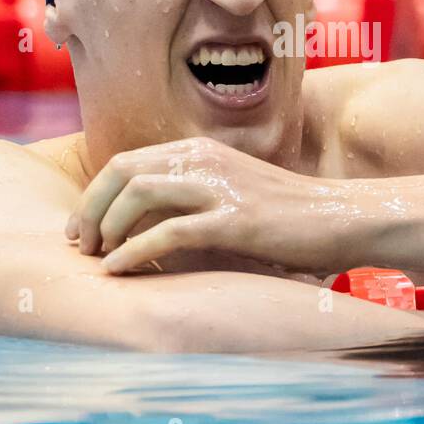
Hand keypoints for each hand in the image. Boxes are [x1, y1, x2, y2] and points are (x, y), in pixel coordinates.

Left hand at [65, 136, 344, 275]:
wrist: (343, 217)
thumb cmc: (289, 215)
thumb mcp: (233, 191)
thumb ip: (194, 194)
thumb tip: (147, 221)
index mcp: (201, 152)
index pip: (126, 162)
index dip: (94, 195)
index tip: (83, 228)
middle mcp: (204, 160)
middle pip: (121, 172)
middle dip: (90, 209)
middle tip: (79, 245)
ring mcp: (219, 187)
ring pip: (138, 195)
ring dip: (107, 228)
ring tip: (97, 258)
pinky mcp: (234, 220)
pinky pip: (168, 232)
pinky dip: (135, 252)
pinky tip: (120, 270)